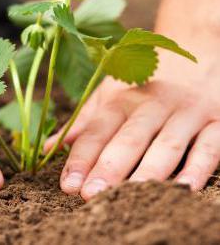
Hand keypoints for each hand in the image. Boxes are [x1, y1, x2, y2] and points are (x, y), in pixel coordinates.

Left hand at [45, 34, 219, 199]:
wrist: (196, 55)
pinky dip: (198, 166)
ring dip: (147, 171)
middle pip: (129, 137)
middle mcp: (152, 104)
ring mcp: (186, 112)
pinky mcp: (217, 120)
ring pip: (166, 144)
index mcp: (122, 99)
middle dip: (109, 167)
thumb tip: (50, 146)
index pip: (97, 129)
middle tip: (90, 194)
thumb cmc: (145, 86)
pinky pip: (209, 146)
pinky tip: (184, 188)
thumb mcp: (111, 96)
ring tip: (128, 198)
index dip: (81, 157)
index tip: (68, 184)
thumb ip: (84, 122)